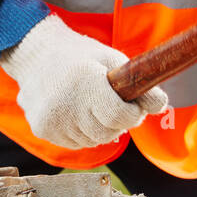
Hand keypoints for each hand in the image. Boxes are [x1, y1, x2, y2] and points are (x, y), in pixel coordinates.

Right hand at [0, 13, 167, 149]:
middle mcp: (66, 104)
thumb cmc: (80, 55)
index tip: (133, 106)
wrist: (35, 54)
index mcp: (86, 82)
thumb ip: (138, 82)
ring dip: (99, 128)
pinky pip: (75, 143)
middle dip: (118, 122)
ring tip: (91, 105)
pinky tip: (75, 111)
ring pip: (92, 141)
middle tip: (113, 104)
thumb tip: (161, 106)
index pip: (119, 116)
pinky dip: (81, 132)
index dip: (132, 114)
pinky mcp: (42, 129)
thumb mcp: (112, 58)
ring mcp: (52, 119)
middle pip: (108, 132)